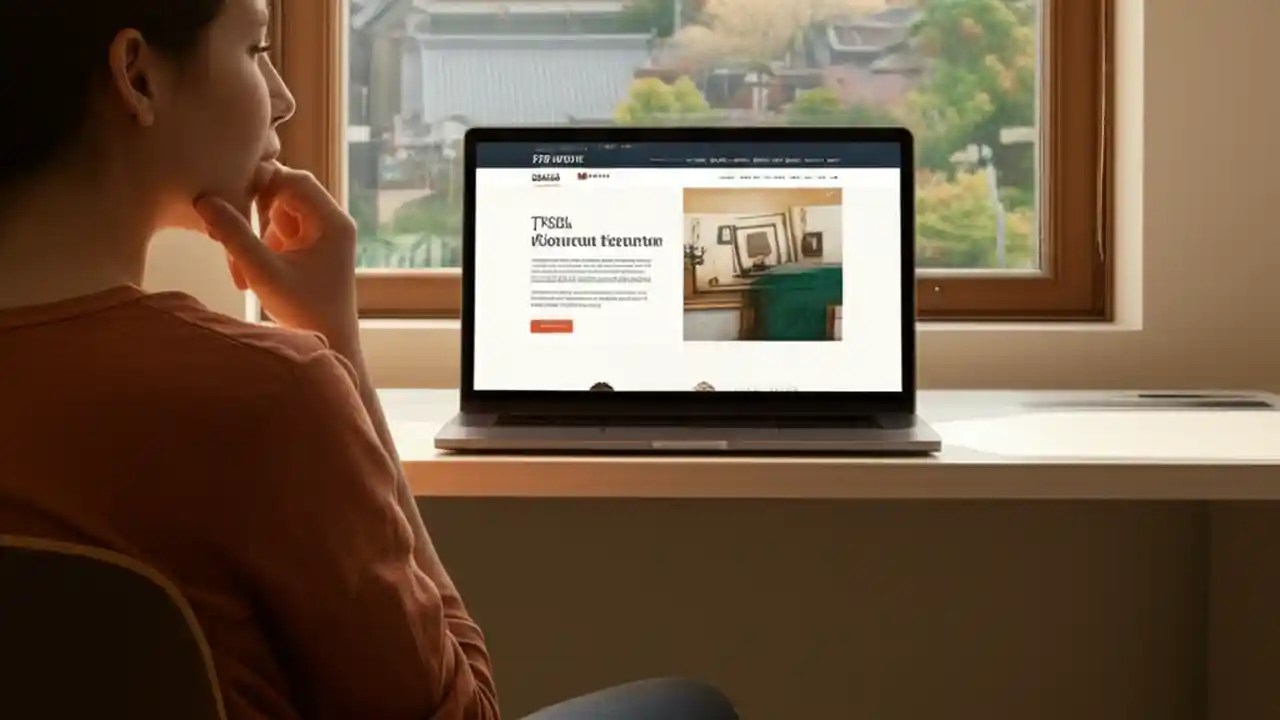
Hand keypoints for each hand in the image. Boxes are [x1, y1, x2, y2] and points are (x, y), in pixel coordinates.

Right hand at [194, 162, 358, 345]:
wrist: (330, 345)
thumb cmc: (304, 312)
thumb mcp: (264, 272)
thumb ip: (234, 235)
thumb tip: (204, 199)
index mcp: (333, 222)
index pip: (295, 179)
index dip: (261, 182)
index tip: (228, 195)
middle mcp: (332, 223)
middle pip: (284, 193)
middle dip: (252, 212)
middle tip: (224, 233)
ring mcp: (322, 237)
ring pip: (277, 214)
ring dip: (254, 234)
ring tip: (241, 270)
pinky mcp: (310, 251)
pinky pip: (279, 234)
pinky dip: (260, 248)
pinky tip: (249, 277)